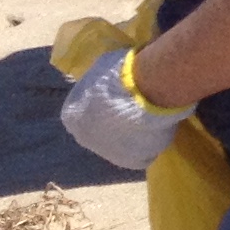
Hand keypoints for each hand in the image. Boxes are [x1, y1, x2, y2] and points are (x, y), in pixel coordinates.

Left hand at [61, 48, 193, 170]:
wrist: (147, 88)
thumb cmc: (122, 72)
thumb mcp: (103, 67)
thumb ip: (100, 81)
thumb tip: (107, 82)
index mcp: (72, 115)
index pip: (86, 114)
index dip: (105, 105)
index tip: (120, 97)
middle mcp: (83, 138)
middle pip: (102, 131)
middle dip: (116, 123)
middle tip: (136, 108)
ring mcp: (106, 153)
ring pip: (122, 144)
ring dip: (133, 134)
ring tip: (151, 117)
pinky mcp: (129, 161)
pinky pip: (140, 154)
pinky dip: (149, 144)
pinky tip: (158, 129)